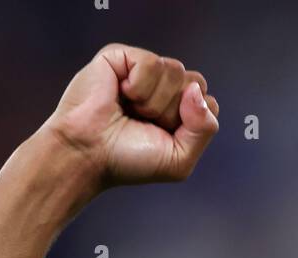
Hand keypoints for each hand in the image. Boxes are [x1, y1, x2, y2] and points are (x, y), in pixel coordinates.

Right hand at [42, 43, 219, 191]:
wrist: (88, 154)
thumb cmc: (128, 160)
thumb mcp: (179, 160)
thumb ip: (204, 130)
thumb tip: (197, 92)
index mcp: (179, 111)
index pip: (208, 103)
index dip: (190, 124)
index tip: (164, 137)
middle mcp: (164, 89)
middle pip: (196, 84)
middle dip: (174, 112)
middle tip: (145, 125)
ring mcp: (144, 71)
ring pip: (176, 71)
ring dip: (154, 102)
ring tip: (131, 112)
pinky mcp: (124, 56)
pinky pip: (152, 63)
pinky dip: (138, 87)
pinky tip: (121, 95)